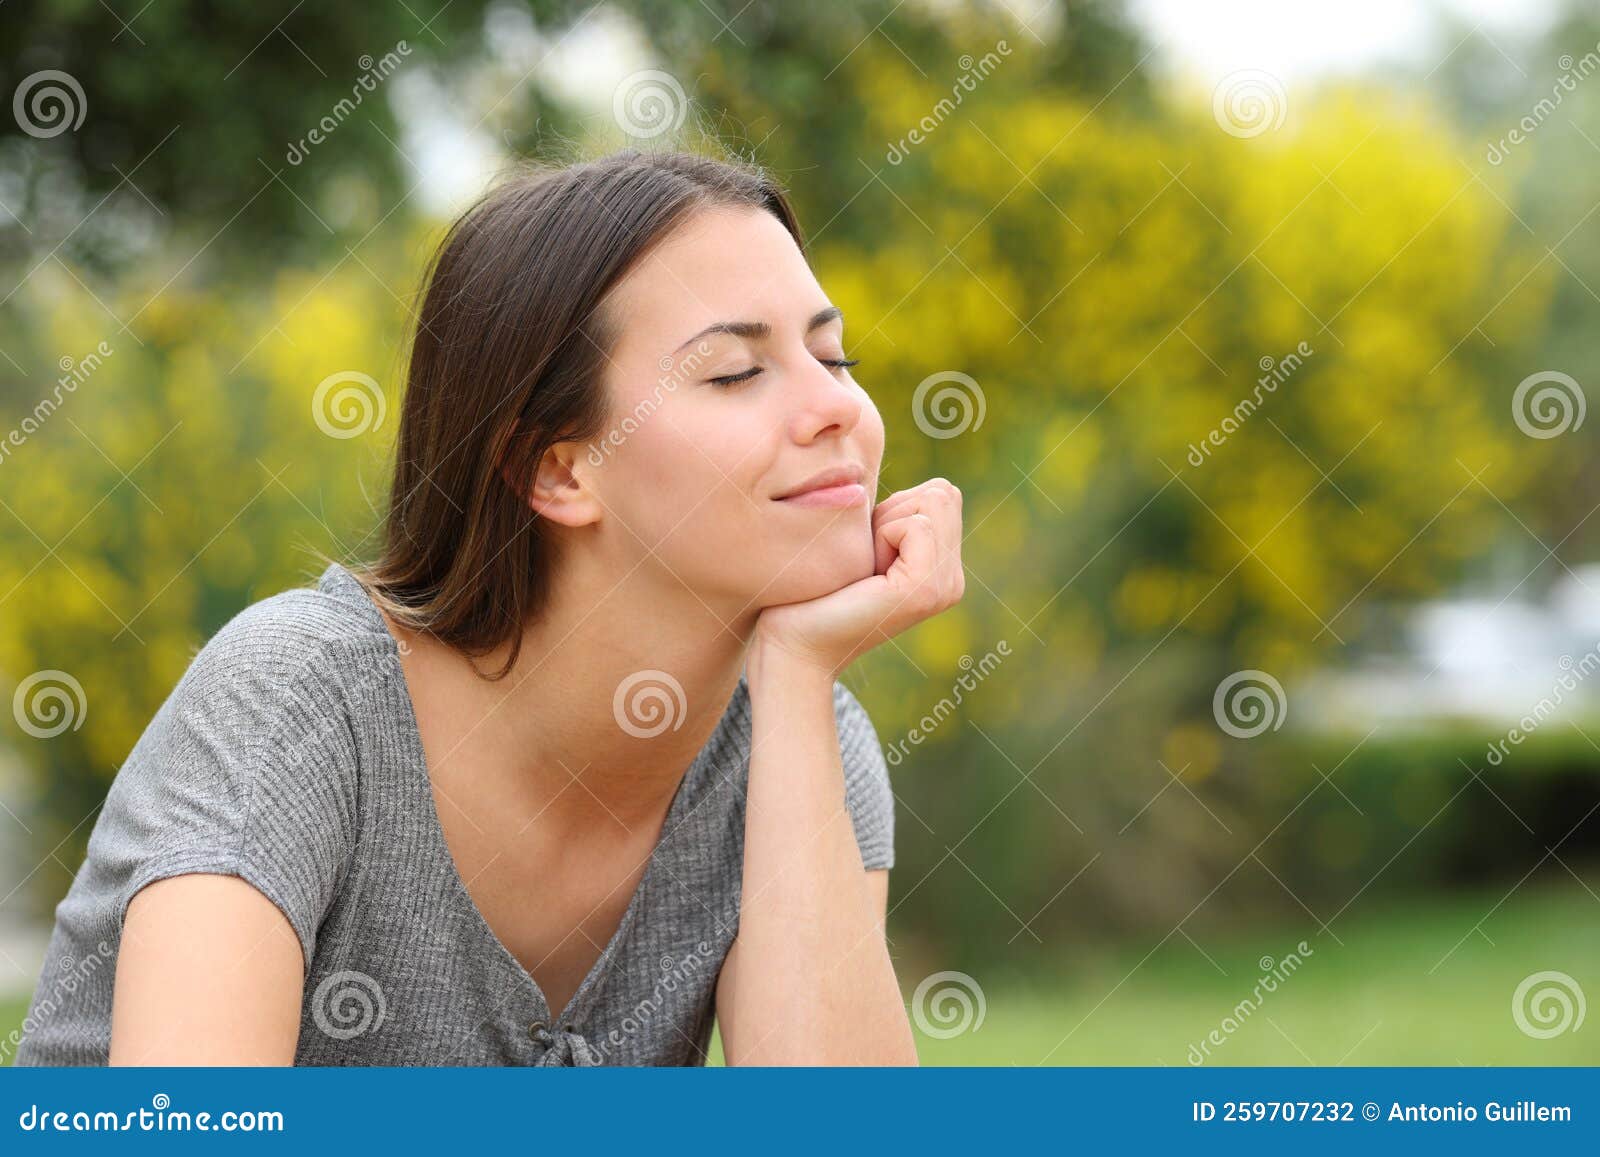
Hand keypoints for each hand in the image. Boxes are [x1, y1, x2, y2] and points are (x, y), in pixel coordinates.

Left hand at [753, 477, 964, 676]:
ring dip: (886, 523)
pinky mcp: (925, 590)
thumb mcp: (863, 541)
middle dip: (894, 510)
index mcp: (943, 569)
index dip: (894, 506)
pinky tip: (867, 575)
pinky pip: (917, 524)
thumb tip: (926, 486)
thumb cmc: (813, 590)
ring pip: (934, 502)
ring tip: (865, 568)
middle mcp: (952, 580)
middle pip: (942, 493)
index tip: (866, 549)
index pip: (941, 493)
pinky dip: (883, 536)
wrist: (791, 644)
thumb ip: (897, 516)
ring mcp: (945, 588)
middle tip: (865, 559)